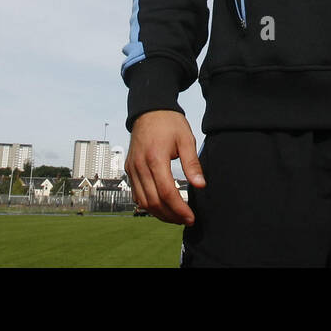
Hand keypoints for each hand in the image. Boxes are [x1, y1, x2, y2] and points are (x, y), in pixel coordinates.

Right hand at [125, 110, 204, 225]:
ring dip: (159, 213)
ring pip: (143, 201)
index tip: (191, 217)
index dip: (179, 209)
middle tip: (186, 220)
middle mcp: (140, 165)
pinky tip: (162, 207)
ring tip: (176, 217)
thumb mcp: (186, 139)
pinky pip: (136, 194)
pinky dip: (149, 205)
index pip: (166, 192)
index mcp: (155, 157)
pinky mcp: (129, 169)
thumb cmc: (169, 123)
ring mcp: (132, 168)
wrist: (149, 110)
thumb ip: (192, 163)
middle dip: (171, 215)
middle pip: (153, 201)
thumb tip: (201, 185)